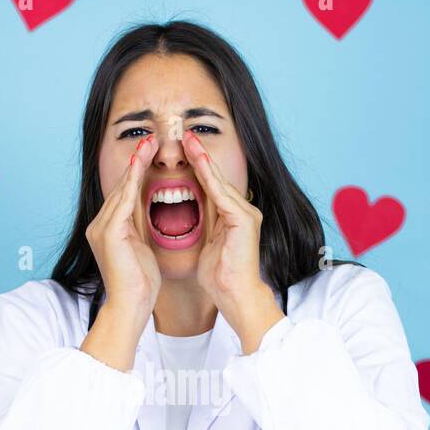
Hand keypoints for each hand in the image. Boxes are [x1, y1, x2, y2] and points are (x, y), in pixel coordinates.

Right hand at [85, 133, 161, 321]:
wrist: (130, 307)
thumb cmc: (140, 285)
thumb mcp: (141, 248)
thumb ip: (139, 228)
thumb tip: (147, 211)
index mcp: (108, 229)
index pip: (125, 194)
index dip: (138, 171)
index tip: (151, 151)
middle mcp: (99, 225)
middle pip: (122, 186)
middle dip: (137, 160)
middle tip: (152, 137)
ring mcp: (101, 228)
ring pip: (122, 189)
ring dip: (136, 164)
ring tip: (149, 143)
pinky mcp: (109, 233)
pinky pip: (123, 201)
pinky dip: (133, 181)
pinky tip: (141, 164)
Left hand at [183, 130, 283, 351]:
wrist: (235, 295)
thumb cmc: (219, 277)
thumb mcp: (207, 243)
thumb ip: (204, 223)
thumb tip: (192, 212)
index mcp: (233, 216)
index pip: (212, 186)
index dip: (197, 167)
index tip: (182, 150)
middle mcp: (243, 210)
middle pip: (216, 178)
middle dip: (199, 156)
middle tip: (184, 134)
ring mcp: (247, 213)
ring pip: (220, 182)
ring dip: (203, 160)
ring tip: (189, 140)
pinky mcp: (245, 219)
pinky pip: (222, 195)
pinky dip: (209, 178)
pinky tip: (198, 162)